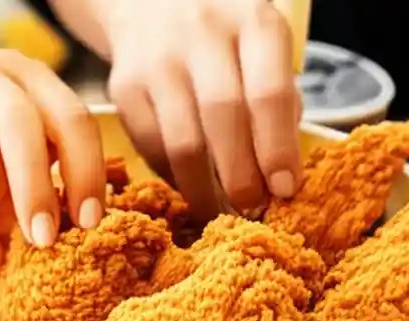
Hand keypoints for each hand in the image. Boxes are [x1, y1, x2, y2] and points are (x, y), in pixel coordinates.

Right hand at [103, 0, 301, 218]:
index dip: (277, 149)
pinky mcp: (123, 86)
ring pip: (183, 143)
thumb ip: (279, 103)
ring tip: (221, 212)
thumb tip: (281, 179)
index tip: (285, 189)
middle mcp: (202, 32)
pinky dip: (174, 177)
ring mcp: (158, 59)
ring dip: (204, 190)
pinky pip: (152, 147)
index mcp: (252, 21)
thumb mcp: (264, 50)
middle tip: (252, 208)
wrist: (153, 2)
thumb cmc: (226, 38)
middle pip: (223, 118)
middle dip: (242, 176)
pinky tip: (190, 185)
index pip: (268, 92)